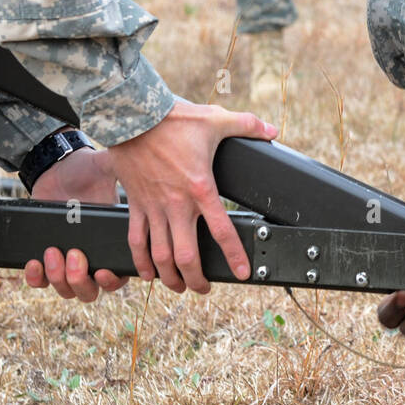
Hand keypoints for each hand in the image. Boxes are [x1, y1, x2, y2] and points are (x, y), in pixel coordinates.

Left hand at [24, 146, 127, 301]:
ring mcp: (66, 262)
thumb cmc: (86, 172)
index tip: (102, 271)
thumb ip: (124, 173)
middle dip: (80, 280)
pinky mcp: (44, 260)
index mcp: (113, 246)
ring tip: (52, 251)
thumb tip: (138, 167)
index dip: (111, 282)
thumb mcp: (109, 174)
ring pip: (66, 290)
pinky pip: (40, 283)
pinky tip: (35, 262)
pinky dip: (36, 279)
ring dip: (58, 278)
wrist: (55, 171)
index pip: (118, 277)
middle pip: (90, 292)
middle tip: (73, 254)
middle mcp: (92, 259)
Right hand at [104, 99, 277, 293]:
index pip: (223, 231)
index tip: (242, 273)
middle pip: (187, 256)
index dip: (234, 257)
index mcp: (201, 188)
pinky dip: (140, 261)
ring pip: (160, 255)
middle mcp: (176, 204)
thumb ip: (248, 125)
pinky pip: (135, 240)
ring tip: (179, 286)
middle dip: (196, 279)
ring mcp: (154, 207)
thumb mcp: (216, 119)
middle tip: (204, 288)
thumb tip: (272, 130)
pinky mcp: (135, 204)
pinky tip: (147, 273)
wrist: (132, 116)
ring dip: (169, 277)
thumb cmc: (173, 119)